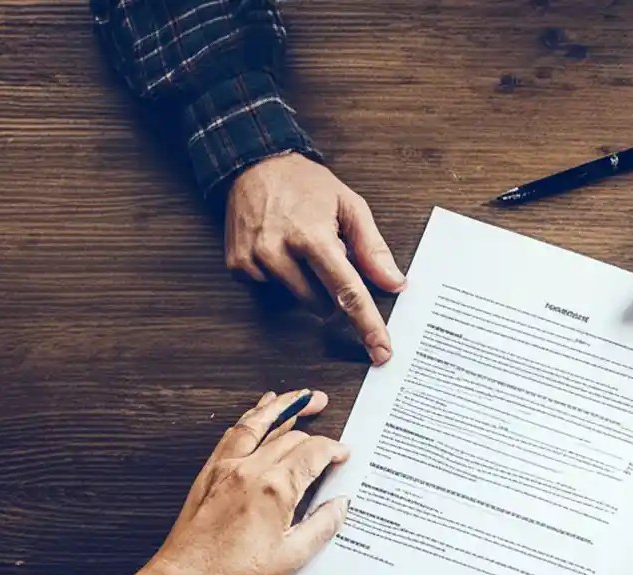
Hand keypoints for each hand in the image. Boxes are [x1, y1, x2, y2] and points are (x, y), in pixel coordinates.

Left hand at [139, 390, 350, 574]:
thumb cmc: (234, 573)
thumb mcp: (292, 556)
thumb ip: (323, 525)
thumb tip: (341, 504)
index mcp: (276, 488)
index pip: (314, 452)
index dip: (334, 450)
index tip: (342, 455)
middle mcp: (251, 470)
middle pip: (292, 437)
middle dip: (317, 434)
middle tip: (331, 437)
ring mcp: (228, 467)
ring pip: (261, 423)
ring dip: (285, 406)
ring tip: (304, 396)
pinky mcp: (211, 471)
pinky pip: (234, 433)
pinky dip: (251, 417)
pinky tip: (260, 409)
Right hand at [226, 153, 405, 364]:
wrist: (254, 165)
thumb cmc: (306, 185)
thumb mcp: (349, 206)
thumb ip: (373, 248)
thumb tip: (394, 283)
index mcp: (313, 237)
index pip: (347, 292)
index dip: (367, 324)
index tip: (381, 351)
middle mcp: (279, 252)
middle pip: (323, 304)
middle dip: (333, 290)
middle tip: (329, 256)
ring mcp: (254, 261)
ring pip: (298, 301)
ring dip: (308, 283)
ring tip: (301, 247)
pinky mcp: (237, 266)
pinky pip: (271, 290)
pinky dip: (282, 276)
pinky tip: (279, 249)